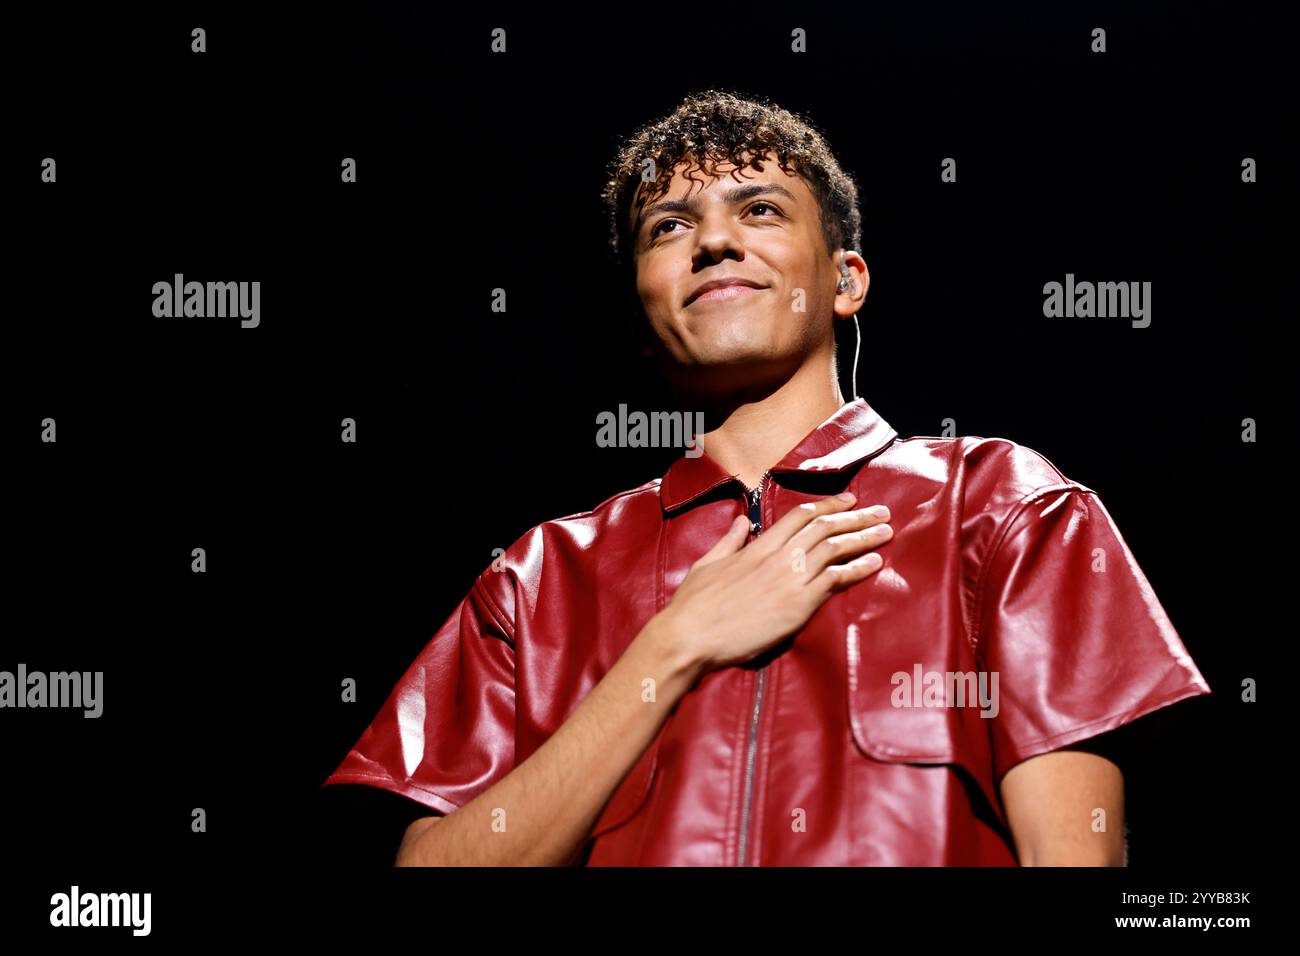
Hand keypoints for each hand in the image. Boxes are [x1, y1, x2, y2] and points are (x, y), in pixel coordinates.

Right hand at [654, 491, 891, 674]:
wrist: (689, 636)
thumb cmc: (693, 605)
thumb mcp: (708, 563)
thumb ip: (729, 540)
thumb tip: (742, 522)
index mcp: (757, 546)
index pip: (800, 516)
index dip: (829, 505)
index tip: (849, 500)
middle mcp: (777, 557)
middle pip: (825, 527)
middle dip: (857, 516)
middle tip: (881, 511)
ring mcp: (789, 580)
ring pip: (835, 548)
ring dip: (864, 537)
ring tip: (886, 531)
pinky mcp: (797, 605)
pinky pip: (835, 579)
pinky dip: (857, 568)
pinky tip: (874, 563)